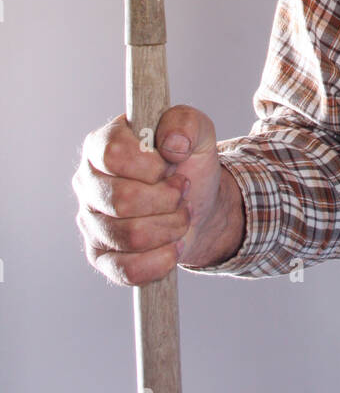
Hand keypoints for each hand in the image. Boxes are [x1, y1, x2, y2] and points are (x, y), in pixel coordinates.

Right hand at [74, 105, 225, 285]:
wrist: (198, 205)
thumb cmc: (188, 164)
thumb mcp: (197, 132)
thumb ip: (185, 122)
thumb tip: (172, 144)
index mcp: (101, 145)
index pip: (112, 153)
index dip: (150, 164)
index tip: (171, 164)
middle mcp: (88, 183)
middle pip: (122, 199)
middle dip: (167, 199)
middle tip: (182, 192)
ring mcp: (90, 222)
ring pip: (130, 236)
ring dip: (170, 227)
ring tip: (180, 216)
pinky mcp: (100, 257)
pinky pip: (127, 269)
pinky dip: (161, 259)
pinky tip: (173, 245)